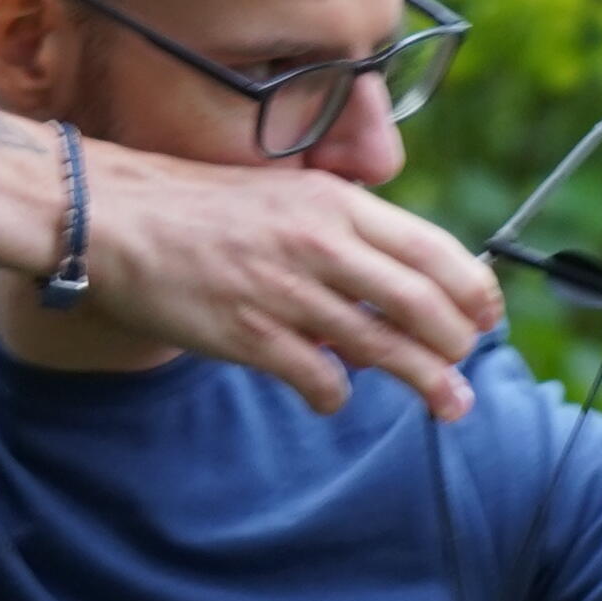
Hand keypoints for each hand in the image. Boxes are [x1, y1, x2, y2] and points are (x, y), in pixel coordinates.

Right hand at [80, 147, 505, 420]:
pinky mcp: (252, 335)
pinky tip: (334, 395)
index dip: (471, 287)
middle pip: (419, 302)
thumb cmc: (196, 207)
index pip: (430, 248)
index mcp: (334, 204)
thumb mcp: (283, 195)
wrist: (113, 217)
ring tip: (451, 405)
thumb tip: (389, 275)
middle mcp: (320, 244)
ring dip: (425, 381)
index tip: (488, 313)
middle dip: (457, 341)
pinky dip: (336, 394)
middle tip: (467, 364)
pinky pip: (319, 378)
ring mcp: (287, 292)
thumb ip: (339, 229)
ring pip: (381, 346)